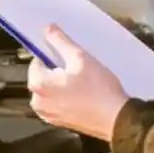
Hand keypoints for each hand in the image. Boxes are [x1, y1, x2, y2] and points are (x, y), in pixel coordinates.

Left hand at [28, 25, 129, 141]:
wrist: (117, 119)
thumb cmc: (99, 90)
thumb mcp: (80, 58)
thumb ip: (61, 42)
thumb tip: (48, 30)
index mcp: (38, 85)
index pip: (36, 60)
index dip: (53, 55)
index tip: (67, 56)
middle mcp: (38, 102)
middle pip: (42, 76)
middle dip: (58, 70)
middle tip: (78, 70)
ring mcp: (48, 114)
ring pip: (50, 89)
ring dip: (62, 83)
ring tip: (83, 83)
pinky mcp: (58, 122)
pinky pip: (58, 102)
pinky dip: (66, 96)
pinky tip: (83, 94)